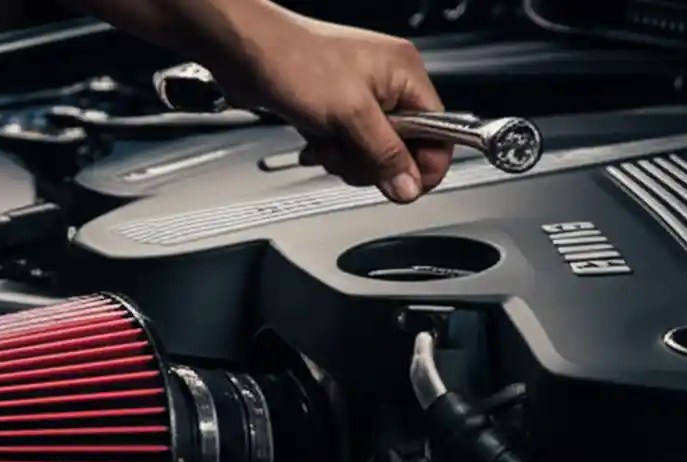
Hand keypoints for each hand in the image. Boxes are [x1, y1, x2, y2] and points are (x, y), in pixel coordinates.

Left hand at [212, 15, 452, 202]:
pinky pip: (347, 147)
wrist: (246, 51)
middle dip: (373, 162)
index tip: (402, 185)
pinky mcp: (335, 110)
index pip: (440, 133)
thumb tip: (409, 186)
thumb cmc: (294, 61)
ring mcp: (360, 99)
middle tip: (350, 151)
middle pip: (404, 150)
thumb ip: (385, 155)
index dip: (422, 166)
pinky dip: (330, 151)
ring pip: (371, 154)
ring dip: (347, 158)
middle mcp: (388, 85)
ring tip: (327, 142)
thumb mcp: (350, 114)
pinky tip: (315, 141)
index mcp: (406, 75)